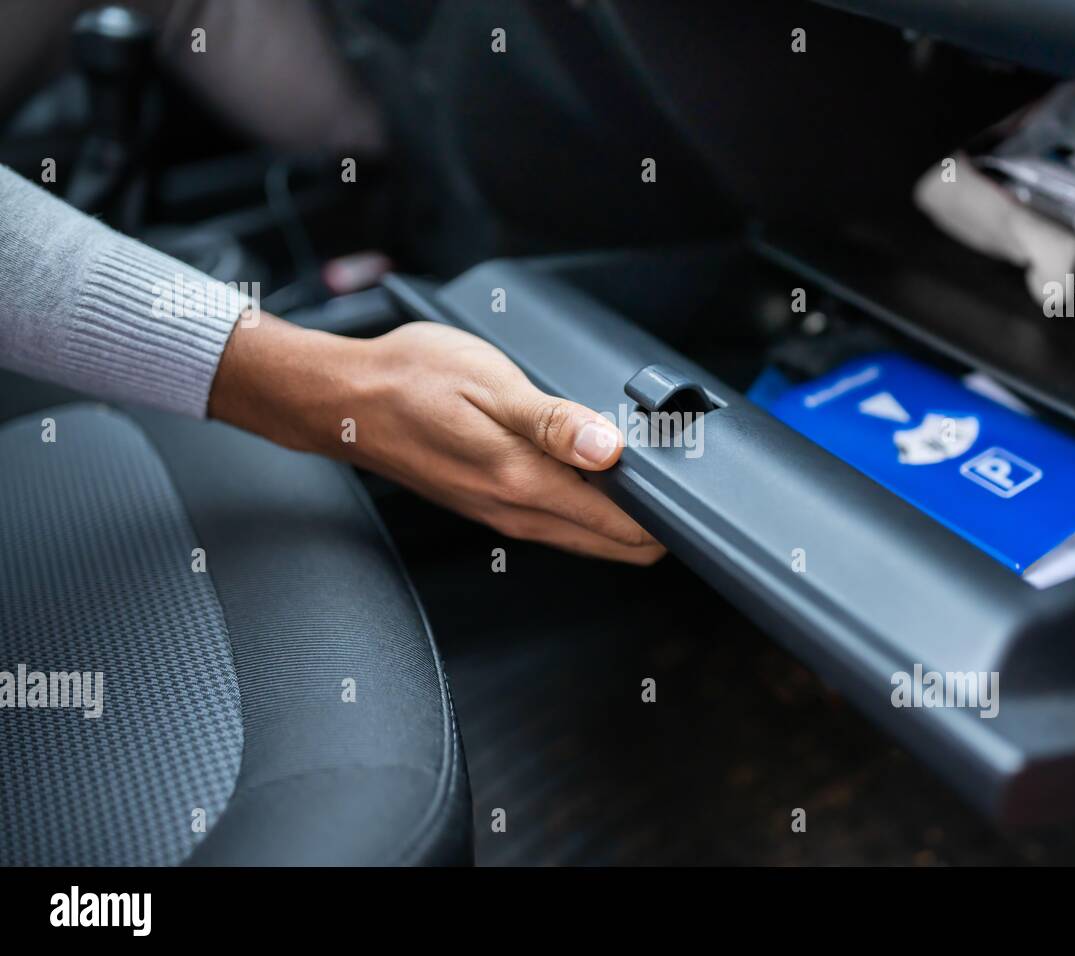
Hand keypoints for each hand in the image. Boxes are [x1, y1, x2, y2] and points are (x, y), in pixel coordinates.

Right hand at [210, 315, 664, 564]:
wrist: (344, 401)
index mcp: (525, 483)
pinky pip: (557, 525)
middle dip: (656, 528)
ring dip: (624, 523)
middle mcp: (518, 511)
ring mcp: (502, 514)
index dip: (668, 518)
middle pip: (612, 545)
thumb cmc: (411, 381)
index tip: (696, 496)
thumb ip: (556, 423)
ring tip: (652, 487)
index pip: (622, 528)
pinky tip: (597, 484)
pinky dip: (590, 514)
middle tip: (685, 492)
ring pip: (585, 538)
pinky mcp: (489, 505)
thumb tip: (613, 451)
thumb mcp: (491, 385)